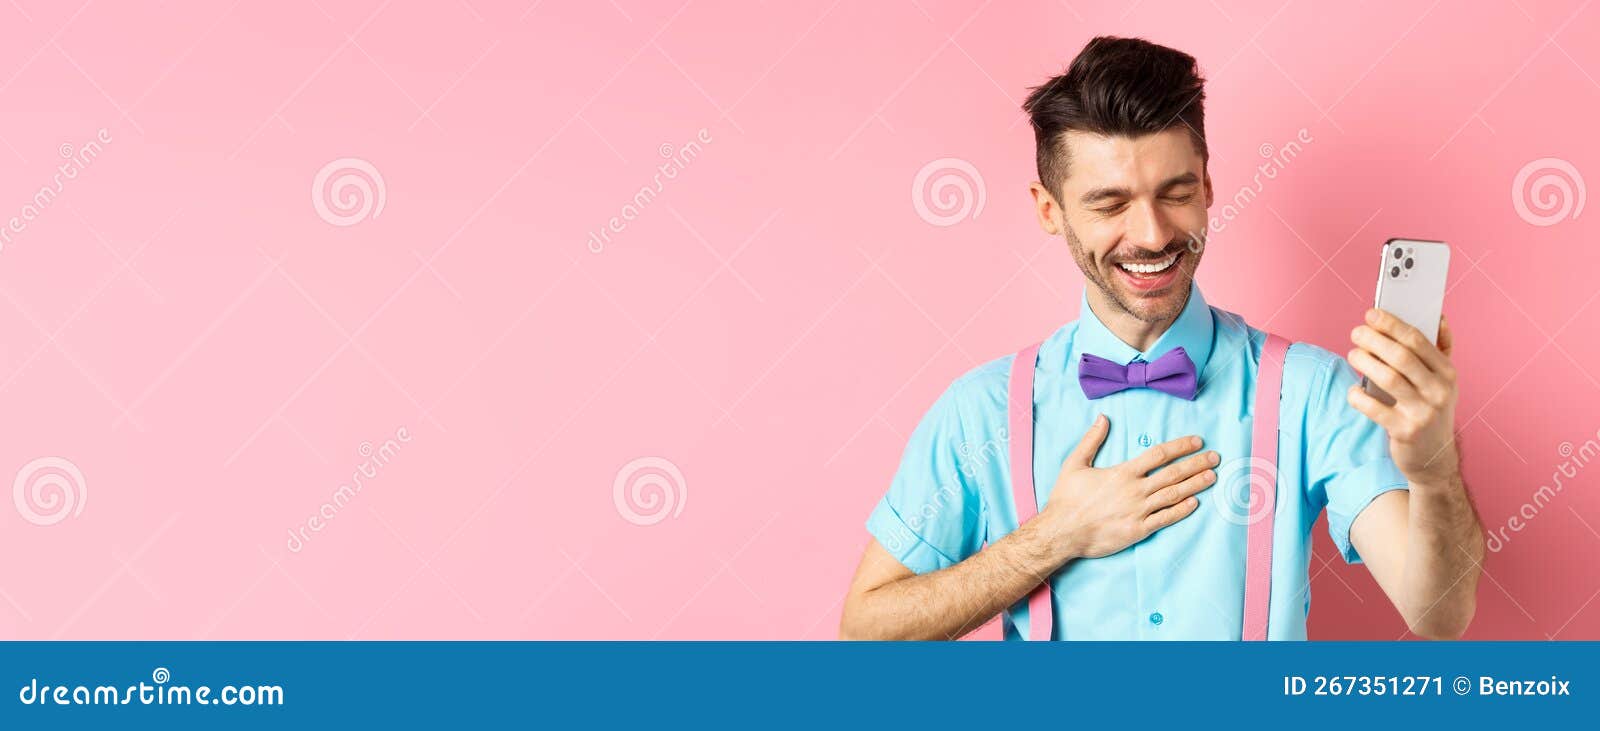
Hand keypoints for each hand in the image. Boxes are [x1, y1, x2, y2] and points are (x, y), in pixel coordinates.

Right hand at [1037, 415, 1218, 559]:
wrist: (1062, 532)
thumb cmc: (1066, 498)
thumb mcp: (1074, 464)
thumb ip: (1091, 440)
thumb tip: (1103, 418)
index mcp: (1123, 473)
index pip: (1159, 454)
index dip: (1181, 447)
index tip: (1197, 441)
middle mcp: (1135, 490)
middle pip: (1173, 474)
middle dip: (1197, 464)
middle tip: (1215, 457)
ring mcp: (1139, 511)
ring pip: (1174, 495)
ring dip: (1195, 484)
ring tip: (1212, 476)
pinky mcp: (1138, 530)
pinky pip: (1166, 518)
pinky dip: (1182, 510)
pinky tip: (1195, 502)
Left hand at [1346, 309, 1459, 486]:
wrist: (1434, 457)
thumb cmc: (1431, 409)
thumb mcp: (1443, 381)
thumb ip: (1440, 349)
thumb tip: (1439, 317)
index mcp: (1448, 373)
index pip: (1419, 340)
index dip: (1392, 324)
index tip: (1371, 313)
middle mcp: (1439, 391)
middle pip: (1401, 356)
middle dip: (1374, 339)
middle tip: (1356, 332)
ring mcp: (1423, 412)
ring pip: (1387, 378)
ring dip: (1364, 361)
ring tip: (1353, 354)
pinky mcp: (1405, 431)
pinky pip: (1374, 407)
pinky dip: (1358, 395)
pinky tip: (1355, 390)